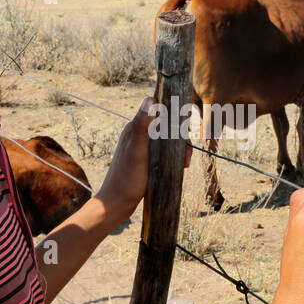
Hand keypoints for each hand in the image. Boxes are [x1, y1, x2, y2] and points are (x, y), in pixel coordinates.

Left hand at [96, 96, 191, 223]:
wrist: (117, 203)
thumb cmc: (127, 178)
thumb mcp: (137, 151)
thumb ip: (143, 125)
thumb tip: (151, 99)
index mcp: (134, 128)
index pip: (157, 111)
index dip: (172, 115)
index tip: (184, 129)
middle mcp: (138, 135)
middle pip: (165, 126)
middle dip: (179, 137)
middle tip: (186, 156)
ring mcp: (142, 148)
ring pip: (167, 140)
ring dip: (179, 149)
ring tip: (185, 164)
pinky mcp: (146, 160)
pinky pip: (164, 152)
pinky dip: (174, 157)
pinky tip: (179, 168)